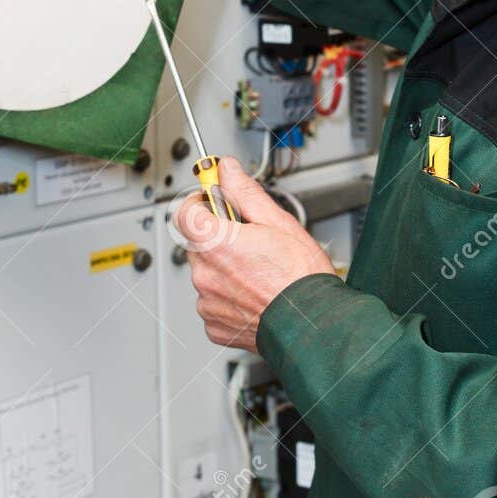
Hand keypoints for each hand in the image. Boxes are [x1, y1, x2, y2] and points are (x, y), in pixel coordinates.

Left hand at [176, 157, 336, 350]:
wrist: (313, 326)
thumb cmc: (302, 279)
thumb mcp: (279, 222)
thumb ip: (245, 192)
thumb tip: (228, 170)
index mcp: (216, 243)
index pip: (183, 213)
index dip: (197, 202)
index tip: (212, 201)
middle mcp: (205, 274)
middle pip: (197, 243)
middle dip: (218, 236)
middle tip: (249, 239)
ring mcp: (208, 302)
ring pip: (206, 273)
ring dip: (224, 268)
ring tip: (258, 272)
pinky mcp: (214, 325)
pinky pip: (213, 301)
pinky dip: (228, 296)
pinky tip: (254, 293)